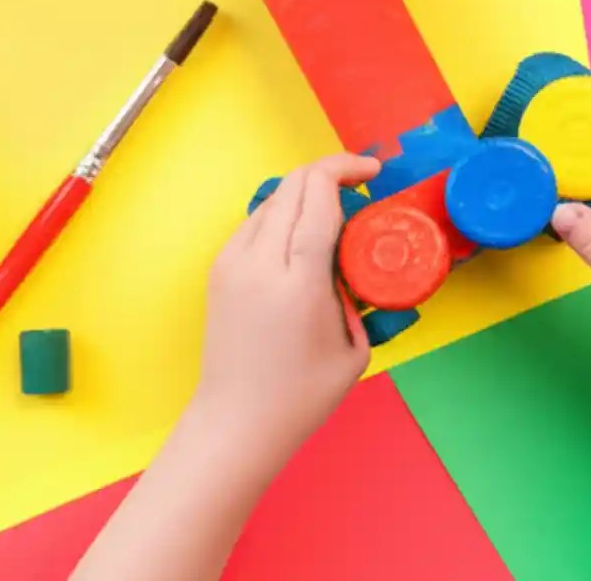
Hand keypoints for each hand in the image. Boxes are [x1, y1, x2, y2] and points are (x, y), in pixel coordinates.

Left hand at [195, 153, 380, 452]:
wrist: (237, 421)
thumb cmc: (302, 396)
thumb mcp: (354, 347)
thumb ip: (358, 293)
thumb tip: (361, 260)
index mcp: (298, 281)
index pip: (318, 195)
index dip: (346, 169)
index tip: (371, 172)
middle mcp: (259, 263)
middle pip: (293, 184)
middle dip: (329, 172)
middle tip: (358, 185)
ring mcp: (232, 263)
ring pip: (272, 198)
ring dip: (305, 192)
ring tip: (333, 212)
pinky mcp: (219, 270)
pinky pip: (254, 222)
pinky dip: (282, 214)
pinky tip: (301, 235)